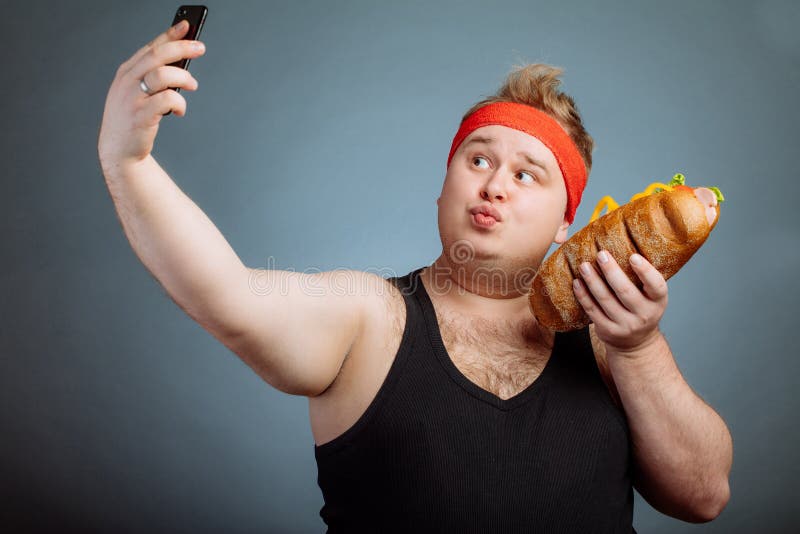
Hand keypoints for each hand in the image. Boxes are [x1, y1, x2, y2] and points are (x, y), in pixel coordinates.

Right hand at [98, 20, 204, 172]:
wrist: (118, 149)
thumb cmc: (132, 119)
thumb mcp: (136, 93)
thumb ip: (152, 76)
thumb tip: (181, 62)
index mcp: (127, 72)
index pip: (150, 48)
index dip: (169, 35)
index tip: (186, 26)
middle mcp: (128, 81)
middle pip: (158, 56)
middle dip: (182, 48)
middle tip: (200, 48)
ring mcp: (133, 98)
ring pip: (164, 75)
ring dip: (184, 78)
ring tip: (191, 86)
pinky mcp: (141, 115)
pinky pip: (167, 99)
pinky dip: (180, 103)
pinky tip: (180, 111)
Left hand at [572, 250, 667, 352]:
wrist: (636, 343)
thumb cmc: (641, 309)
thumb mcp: (650, 297)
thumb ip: (642, 278)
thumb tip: (625, 242)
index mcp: (658, 302)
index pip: (656, 286)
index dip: (645, 272)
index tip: (633, 257)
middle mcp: (644, 315)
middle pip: (625, 291)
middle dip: (611, 271)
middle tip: (601, 254)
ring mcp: (625, 325)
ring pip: (605, 300)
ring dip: (592, 281)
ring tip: (584, 265)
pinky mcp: (607, 330)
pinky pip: (592, 310)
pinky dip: (583, 295)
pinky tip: (577, 282)